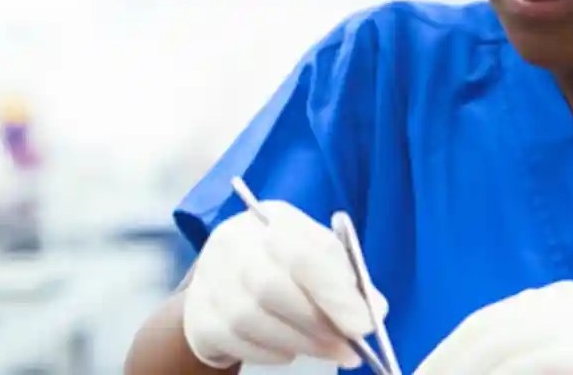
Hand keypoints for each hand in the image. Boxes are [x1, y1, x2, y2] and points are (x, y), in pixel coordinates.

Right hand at [182, 200, 386, 368]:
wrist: (222, 283)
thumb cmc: (282, 267)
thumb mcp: (317, 258)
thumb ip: (346, 281)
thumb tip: (373, 312)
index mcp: (271, 220)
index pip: (303, 253)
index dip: (336, 293)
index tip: (365, 325)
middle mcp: (232, 242)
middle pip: (272, 287)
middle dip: (318, 324)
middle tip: (350, 349)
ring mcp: (210, 278)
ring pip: (251, 318)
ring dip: (299, 343)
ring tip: (328, 352)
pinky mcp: (198, 315)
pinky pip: (236, 341)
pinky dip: (270, 352)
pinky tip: (289, 350)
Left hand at [415, 281, 572, 374]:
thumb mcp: (555, 366)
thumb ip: (515, 363)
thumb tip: (454, 371)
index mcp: (555, 300)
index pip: (484, 323)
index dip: (445, 353)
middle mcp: (564, 301)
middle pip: (485, 330)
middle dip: (447, 364)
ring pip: (499, 343)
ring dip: (464, 372)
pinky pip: (529, 362)